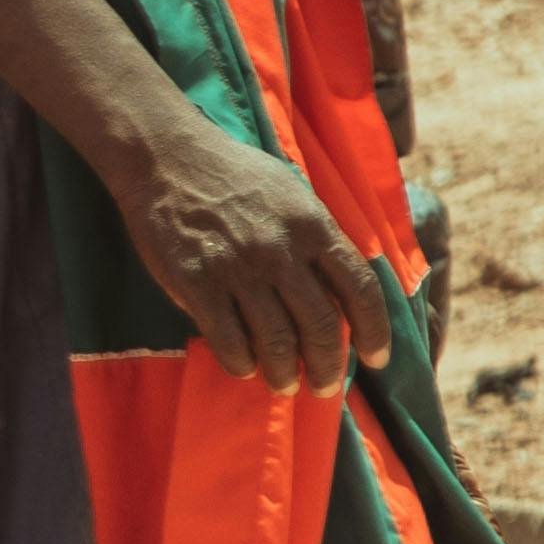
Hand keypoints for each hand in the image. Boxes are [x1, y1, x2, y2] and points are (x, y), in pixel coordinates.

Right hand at [127, 123, 396, 393]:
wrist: (166, 157)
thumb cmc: (233, 174)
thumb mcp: (292, 193)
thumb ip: (318, 236)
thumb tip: (342, 285)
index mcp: (314, 226)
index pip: (361, 289)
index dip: (375, 331)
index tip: (377, 359)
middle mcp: (282, 251)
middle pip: (321, 326)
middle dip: (329, 366)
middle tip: (325, 386)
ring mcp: (239, 269)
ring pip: (276, 341)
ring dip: (284, 374)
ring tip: (283, 385)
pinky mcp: (197, 283)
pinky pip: (228, 340)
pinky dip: (241, 362)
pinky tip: (244, 366)